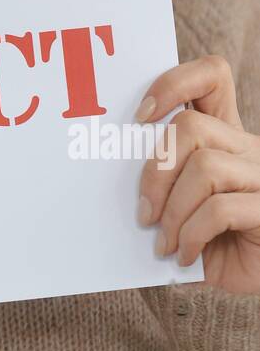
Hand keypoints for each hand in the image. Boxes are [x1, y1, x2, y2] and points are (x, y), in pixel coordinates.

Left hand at [136, 55, 259, 294]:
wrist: (254, 275)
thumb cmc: (209, 239)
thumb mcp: (179, 203)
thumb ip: (159, 180)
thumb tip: (105, 174)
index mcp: (224, 133)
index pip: (211, 76)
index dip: (173, 84)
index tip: (140, 117)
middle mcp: (247, 146)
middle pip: (191, 127)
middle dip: (156, 173)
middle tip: (144, 213)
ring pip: (205, 166)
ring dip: (173, 211)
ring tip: (164, 242)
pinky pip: (220, 209)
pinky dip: (192, 234)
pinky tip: (185, 254)